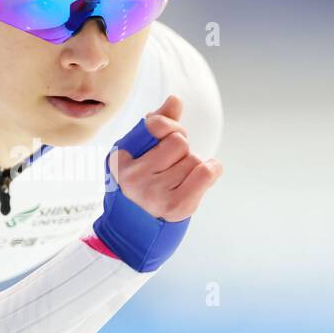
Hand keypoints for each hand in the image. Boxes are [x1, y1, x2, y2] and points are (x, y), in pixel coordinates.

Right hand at [108, 94, 223, 221]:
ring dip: (193, 166)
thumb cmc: (140, 186)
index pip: (155, 125)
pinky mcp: (176, 207)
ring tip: (179, 180)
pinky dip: (212, 170)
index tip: (166, 135)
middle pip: (179, 142)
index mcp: (121, 159)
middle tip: (173, 164)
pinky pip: (206, 173)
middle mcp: (135, 177)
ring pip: (194, 159)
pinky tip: (205, 175)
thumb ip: (157, 124)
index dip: (169, 127)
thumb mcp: (138, 154)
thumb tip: (175, 100)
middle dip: (182, 150)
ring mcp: (155, 193)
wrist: (134, 231)